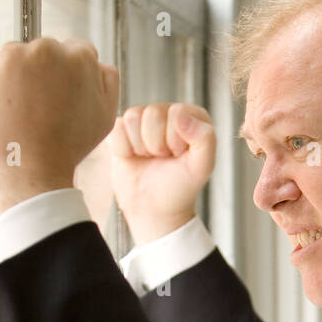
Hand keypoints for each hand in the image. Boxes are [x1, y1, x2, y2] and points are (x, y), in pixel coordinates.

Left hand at [0, 37, 119, 220]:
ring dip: (14, 77)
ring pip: (12, 58)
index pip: (75, 50)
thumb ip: (107, 78)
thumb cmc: (64, 150)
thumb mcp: (104, 116)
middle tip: (39, 108)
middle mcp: (44, 49)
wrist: (25, 171)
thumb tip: (96, 61)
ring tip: (18, 113)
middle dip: (41, 72)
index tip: (59, 94)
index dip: (68, 75)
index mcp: (78, 58)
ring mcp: (8, 56)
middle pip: (43, 51)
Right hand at [107, 102, 216, 244]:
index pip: (177, 112)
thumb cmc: (180, 186)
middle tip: (163, 159)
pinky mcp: (121, 129)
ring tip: (149, 158)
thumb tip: (180, 115)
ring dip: (140, 146)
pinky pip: (115, 128)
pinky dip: (123, 148)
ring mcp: (143, 119)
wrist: (155, 209)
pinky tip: (133, 157)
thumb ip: (205, 138)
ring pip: (132, 117)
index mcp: (192, 116)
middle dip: (157, 144)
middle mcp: (168, 112)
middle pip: (153, 113)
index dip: (175, 140)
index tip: (178, 155)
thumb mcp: (202, 167)